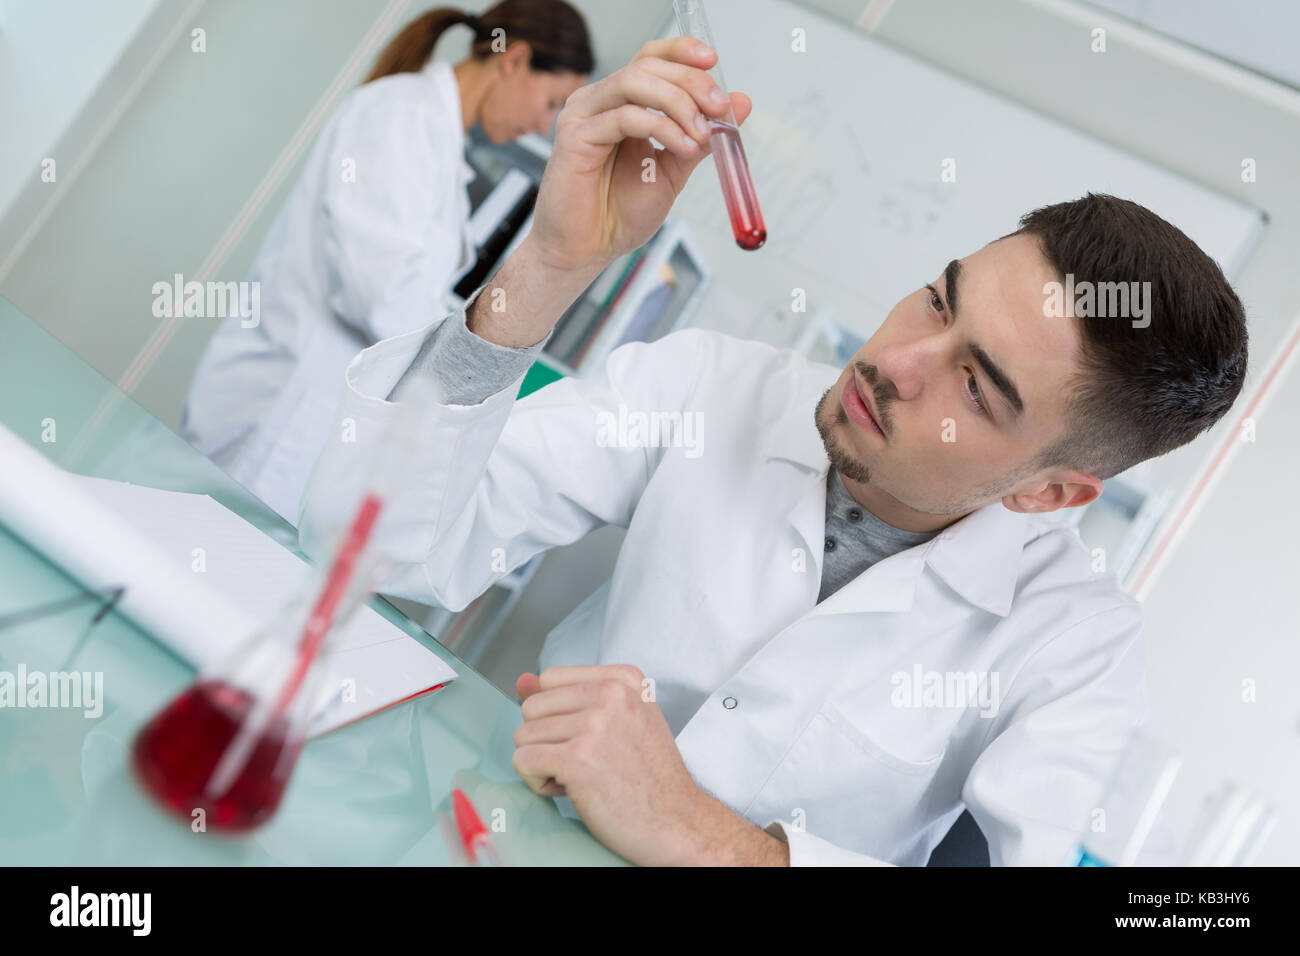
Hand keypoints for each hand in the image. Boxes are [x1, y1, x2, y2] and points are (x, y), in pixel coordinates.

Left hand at [511, 664, 711, 865]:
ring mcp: (594, 724)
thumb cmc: (649, 775)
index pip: (549, 678)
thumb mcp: (622, 720)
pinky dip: (537, 782)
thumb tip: (521, 681)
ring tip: (580, 777)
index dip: (556, 714)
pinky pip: (523, 760)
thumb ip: (571, 696)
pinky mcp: (577, 759)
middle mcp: (610, 693)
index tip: (585, 737)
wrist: (677, 822)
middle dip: (546, 739)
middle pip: (532, 706)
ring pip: (524, 735)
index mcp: (623, 678)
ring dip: (543, 763)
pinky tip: (568, 790)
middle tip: (583, 762)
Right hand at [525, 36, 752, 273]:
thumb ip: (701, 137)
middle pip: (647, 65)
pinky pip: (625, 117)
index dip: (681, 53)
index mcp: (620, 104)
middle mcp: (599, 102)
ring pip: (634, 81)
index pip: (651, 59)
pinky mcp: (575, 137)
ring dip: (678, 102)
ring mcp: (584, 116)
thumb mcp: (674, 170)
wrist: (589, 250)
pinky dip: (661, 127)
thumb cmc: (620, 213)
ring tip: (700, 133)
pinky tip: (682, 146)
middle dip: (690, 82)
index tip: (713, 62)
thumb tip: (739, 103)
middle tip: (719, 107)